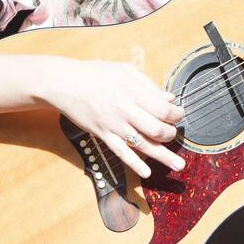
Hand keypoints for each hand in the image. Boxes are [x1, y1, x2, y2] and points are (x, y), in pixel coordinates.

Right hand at [38, 58, 186, 178]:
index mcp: (133, 92)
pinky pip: (121, 153)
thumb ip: (149, 85)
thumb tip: (170, 98)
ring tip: (179, 165)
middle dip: (171, 134)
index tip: (179, 114)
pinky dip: (135, 164)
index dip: (176, 114)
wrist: (65, 84)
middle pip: (156, 128)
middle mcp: (125, 110)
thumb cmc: (96, 74)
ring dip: (163, 156)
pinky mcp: (103, 135)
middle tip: (173, 133)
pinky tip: (147, 173)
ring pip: (143, 144)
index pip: (163, 109)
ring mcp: (114, 125)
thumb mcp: (125, 70)